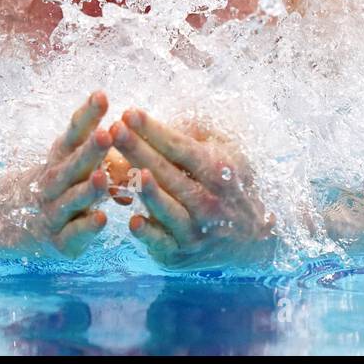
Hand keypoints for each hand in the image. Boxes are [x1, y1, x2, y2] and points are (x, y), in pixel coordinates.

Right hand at [23, 91, 113, 257]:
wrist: (21, 223)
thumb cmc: (65, 184)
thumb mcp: (77, 160)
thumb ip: (102, 146)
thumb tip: (133, 129)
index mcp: (62, 157)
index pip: (73, 132)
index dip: (87, 114)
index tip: (102, 95)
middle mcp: (55, 182)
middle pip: (72, 164)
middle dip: (90, 150)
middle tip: (106, 135)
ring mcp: (55, 211)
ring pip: (70, 199)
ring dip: (86, 189)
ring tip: (102, 178)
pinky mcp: (60, 241)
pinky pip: (73, 233)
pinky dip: (86, 227)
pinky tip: (102, 219)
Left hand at [111, 109, 273, 268]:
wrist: (250, 241)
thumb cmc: (228, 185)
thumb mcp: (226, 153)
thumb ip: (199, 133)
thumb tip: (174, 110)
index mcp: (217, 170)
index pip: (180, 147)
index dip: (154, 130)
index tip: (129, 112)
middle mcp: (208, 201)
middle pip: (169, 173)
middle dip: (139, 150)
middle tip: (114, 130)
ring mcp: (194, 230)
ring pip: (168, 209)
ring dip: (148, 192)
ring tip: (128, 172)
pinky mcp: (180, 253)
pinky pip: (163, 243)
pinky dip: (149, 234)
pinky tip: (134, 221)